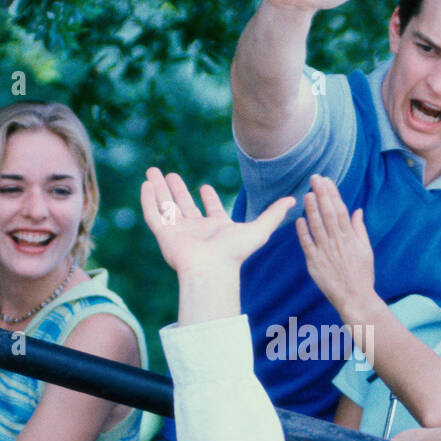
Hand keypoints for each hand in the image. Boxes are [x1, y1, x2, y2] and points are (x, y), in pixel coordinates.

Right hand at [140, 169, 293, 275]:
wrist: (211, 269)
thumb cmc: (235, 253)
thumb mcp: (260, 229)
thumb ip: (274, 214)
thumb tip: (294, 200)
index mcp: (216, 228)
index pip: (211, 211)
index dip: (209, 199)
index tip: (204, 188)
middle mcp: (196, 229)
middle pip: (183, 205)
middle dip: (176, 190)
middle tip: (170, 174)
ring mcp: (179, 232)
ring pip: (165, 206)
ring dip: (159, 189)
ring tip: (153, 171)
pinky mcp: (164, 235)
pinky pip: (153, 215)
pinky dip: (148, 200)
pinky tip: (146, 185)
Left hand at [295, 174, 375, 316]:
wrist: (355, 298)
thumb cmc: (362, 274)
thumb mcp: (366, 250)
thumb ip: (359, 229)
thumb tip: (357, 210)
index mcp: (350, 238)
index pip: (340, 210)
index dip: (333, 194)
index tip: (327, 180)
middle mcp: (337, 242)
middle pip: (328, 214)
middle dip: (322, 194)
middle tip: (314, 178)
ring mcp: (325, 253)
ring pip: (317, 226)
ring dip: (311, 209)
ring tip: (307, 194)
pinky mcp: (315, 264)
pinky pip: (307, 245)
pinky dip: (303, 232)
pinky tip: (299, 219)